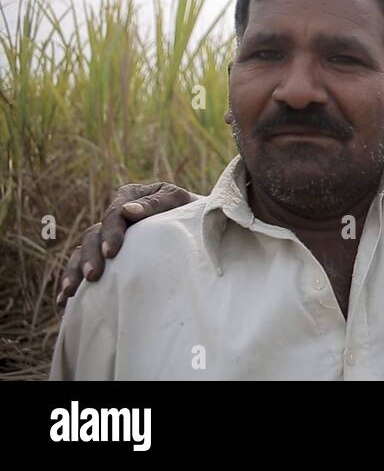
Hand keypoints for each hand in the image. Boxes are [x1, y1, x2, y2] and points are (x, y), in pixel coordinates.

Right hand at [56, 182, 195, 309]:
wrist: (204, 228)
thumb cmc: (194, 213)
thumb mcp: (181, 203)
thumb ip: (158, 204)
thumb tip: (128, 212)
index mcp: (132, 197)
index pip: (115, 213)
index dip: (111, 231)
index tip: (112, 252)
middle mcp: (116, 214)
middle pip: (94, 233)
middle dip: (91, 255)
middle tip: (93, 276)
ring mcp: (109, 235)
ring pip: (83, 250)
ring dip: (75, 269)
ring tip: (71, 291)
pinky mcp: (108, 256)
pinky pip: (84, 265)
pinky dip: (73, 280)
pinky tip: (65, 299)